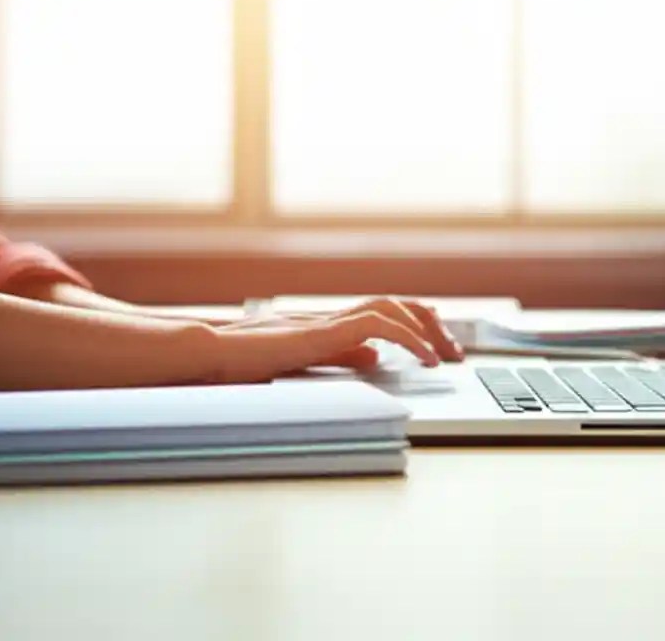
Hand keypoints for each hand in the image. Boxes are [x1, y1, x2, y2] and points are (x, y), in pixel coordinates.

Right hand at [208, 297, 465, 382]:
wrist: (210, 353)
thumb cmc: (244, 360)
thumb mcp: (305, 359)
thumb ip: (339, 355)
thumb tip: (373, 356)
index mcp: (329, 323)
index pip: (386, 312)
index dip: (419, 325)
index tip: (440, 348)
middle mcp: (332, 315)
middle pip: (397, 305)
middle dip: (432, 327)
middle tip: (454, 355)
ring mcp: (326, 320)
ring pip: (390, 307)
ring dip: (425, 330)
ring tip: (443, 357)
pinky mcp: (321, 332)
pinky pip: (376, 323)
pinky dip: (406, 337)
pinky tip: (421, 358)